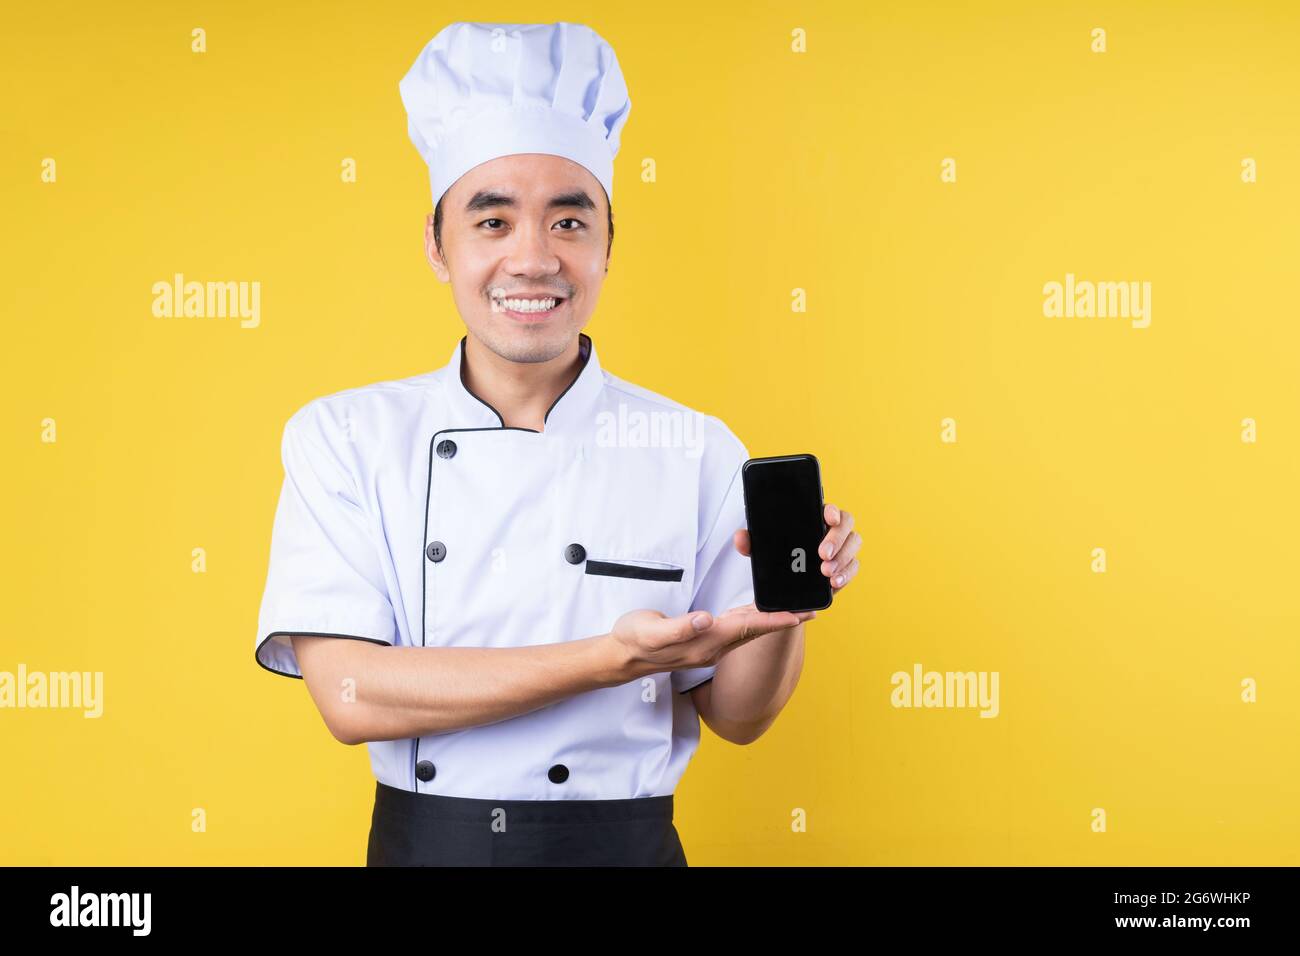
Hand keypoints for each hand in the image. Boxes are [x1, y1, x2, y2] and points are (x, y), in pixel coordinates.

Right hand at [607, 604, 815, 682]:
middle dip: (784, 620)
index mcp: (704, 642)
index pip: (746, 628)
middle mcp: (713, 647)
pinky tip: (761, 614)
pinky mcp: (705, 641)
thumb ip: (679, 627)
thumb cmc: (634, 640)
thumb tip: (707, 620)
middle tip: (812, 610)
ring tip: (796, 611)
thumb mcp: (650, 631)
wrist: (623, 657)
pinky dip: (755, 620)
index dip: (774, 621)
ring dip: (773, 621)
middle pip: (756, 631)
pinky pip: (738, 630)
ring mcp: (710, 647)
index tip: (799, 615)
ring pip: (749, 631)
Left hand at [733, 502, 860, 594]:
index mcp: (814, 517)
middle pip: (846, 524)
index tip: (828, 517)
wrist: (785, 581)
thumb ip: (751, 542)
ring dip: (842, 558)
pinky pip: (853, 567)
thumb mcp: (762, 549)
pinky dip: (846, 574)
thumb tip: (740, 538)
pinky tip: (834, 582)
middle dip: (836, 539)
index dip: (831, 510)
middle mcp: (832, 529)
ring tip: (826, 572)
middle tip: (822, 554)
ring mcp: (842, 547)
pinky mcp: (845, 566)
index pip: (828, 507)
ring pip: (853, 545)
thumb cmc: (777, 555)